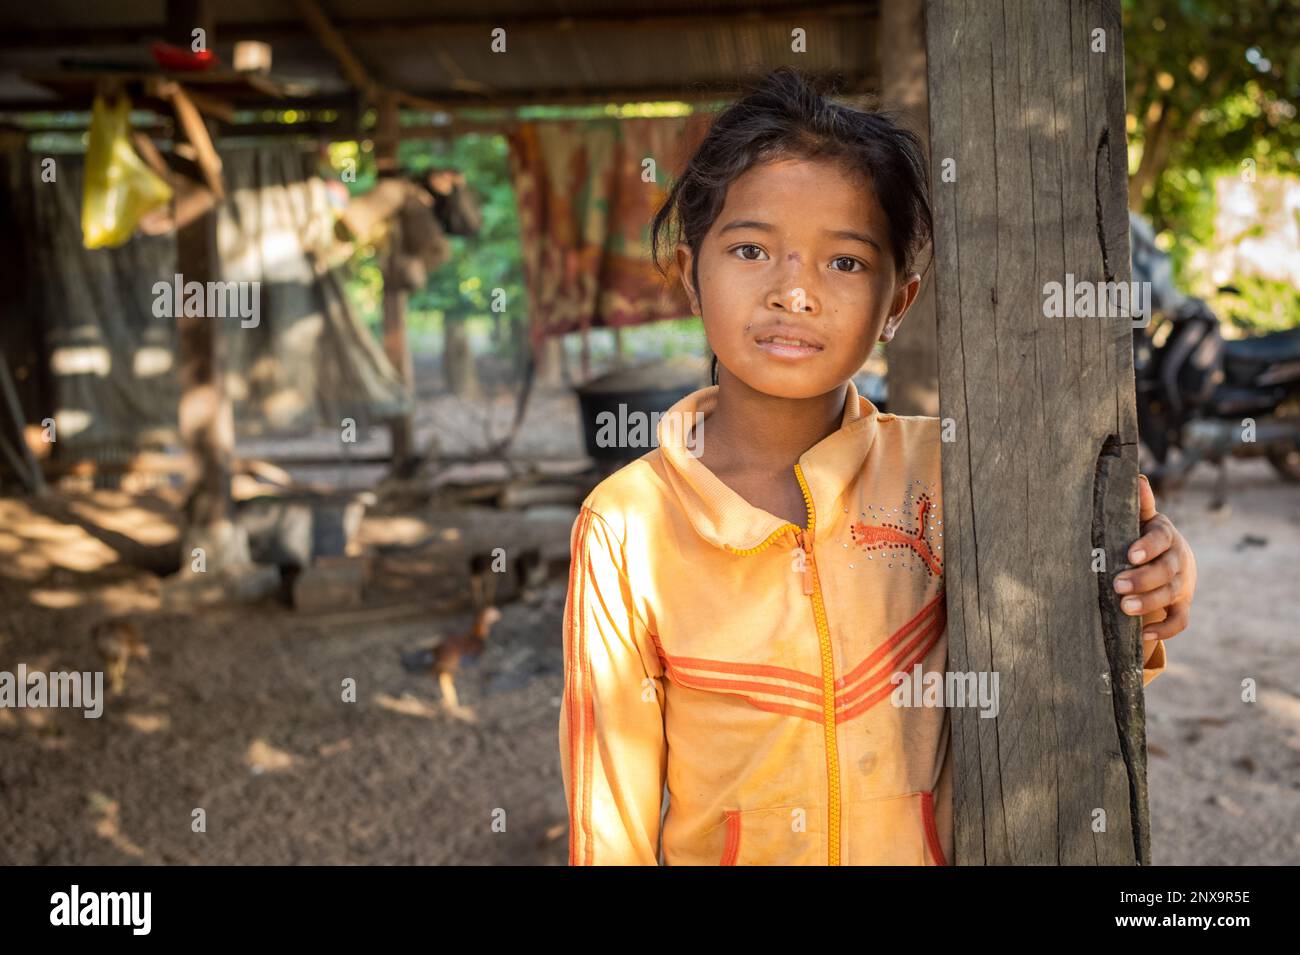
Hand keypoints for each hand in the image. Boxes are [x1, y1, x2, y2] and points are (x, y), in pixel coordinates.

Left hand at [1114, 474, 1196, 665]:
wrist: (1172, 560)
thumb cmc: (1145, 537)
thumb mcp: (1142, 520)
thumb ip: (1139, 503)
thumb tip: (1137, 477)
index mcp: (1165, 536)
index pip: (1160, 539)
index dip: (1147, 547)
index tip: (1130, 554)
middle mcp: (1177, 560)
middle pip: (1166, 570)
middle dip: (1143, 578)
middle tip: (1118, 585)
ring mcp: (1182, 584)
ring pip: (1171, 594)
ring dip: (1150, 602)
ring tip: (1125, 608)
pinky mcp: (1182, 605)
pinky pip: (1180, 620)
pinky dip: (1165, 630)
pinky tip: (1144, 635)